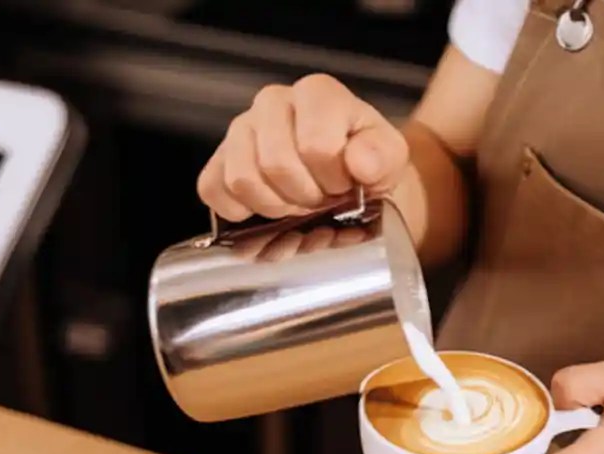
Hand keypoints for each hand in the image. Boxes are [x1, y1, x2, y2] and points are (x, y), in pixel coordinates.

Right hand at [197, 74, 408, 221]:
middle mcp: (272, 102)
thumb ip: (381, 155)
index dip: (333, 180)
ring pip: (242, 179)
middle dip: (304, 197)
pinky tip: (267, 206)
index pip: (316, 146)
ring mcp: (240, 128)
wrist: (347, 177)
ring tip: (296, 202)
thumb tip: (359, 163)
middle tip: (321, 199)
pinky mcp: (218, 158)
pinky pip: (213, 189)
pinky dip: (240, 210)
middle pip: (275, 165)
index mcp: (316, 93)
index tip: (345, 185)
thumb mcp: (390, 158)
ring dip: (274, 206)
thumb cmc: (365, 163)